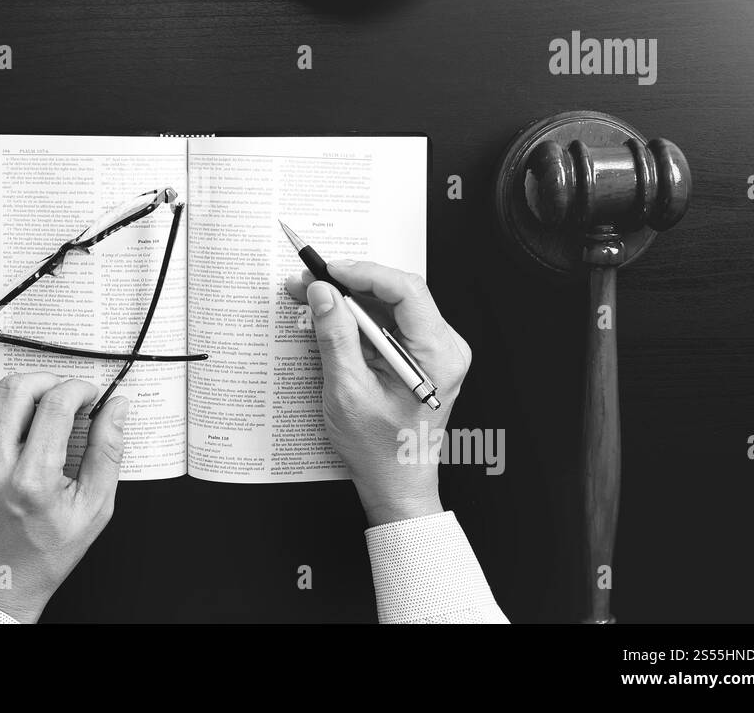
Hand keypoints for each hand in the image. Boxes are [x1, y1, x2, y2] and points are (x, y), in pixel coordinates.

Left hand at [0, 373, 129, 622]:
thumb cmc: (45, 552)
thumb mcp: (93, 509)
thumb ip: (107, 453)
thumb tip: (115, 409)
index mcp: (32, 482)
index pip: (56, 405)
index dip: (79, 389)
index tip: (87, 394)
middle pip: (17, 389)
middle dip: (48, 381)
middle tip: (61, 395)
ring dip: (15, 391)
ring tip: (31, 409)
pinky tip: (2, 423)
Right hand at [285, 262, 471, 527]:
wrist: (397, 483)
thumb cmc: (379, 449)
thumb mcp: (348, 391)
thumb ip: (335, 337)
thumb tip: (322, 293)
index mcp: (438, 355)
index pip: (406, 291)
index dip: (364, 273)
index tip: (328, 271)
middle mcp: (444, 347)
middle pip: (398, 292)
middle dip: (350, 283)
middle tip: (310, 281)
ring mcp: (434, 350)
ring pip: (390, 304)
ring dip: (350, 298)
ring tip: (311, 295)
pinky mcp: (419, 355)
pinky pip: (388, 322)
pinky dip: (357, 316)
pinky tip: (329, 315)